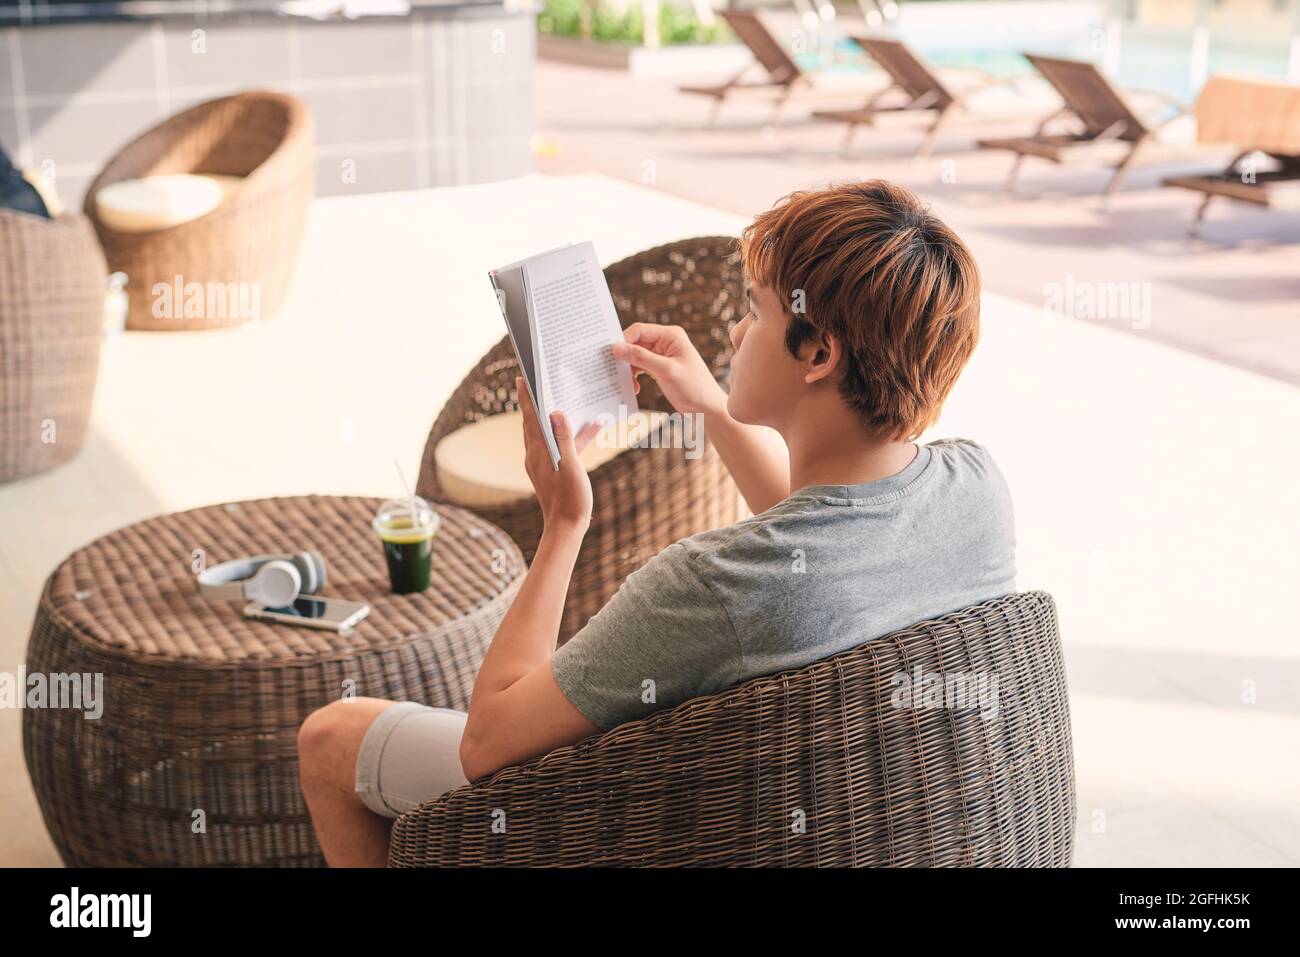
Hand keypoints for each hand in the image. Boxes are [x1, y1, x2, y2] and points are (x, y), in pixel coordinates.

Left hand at [517, 377, 600, 532]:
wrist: (566, 528)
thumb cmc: (570, 500)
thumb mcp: (571, 467)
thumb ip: (564, 439)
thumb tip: (557, 413)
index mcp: (537, 453)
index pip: (529, 418)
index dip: (525, 397)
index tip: (521, 378)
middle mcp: (536, 455)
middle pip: (533, 422)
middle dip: (535, 401)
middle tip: (536, 381)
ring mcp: (543, 463)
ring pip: (548, 432)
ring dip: (556, 417)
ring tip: (566, 399)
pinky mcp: (553, 470)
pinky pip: (561, 446)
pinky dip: (571, 436)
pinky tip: (591, 429)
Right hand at [611, 323, 726, 415]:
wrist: (706, 408)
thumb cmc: (693, 387)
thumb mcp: (665, 370)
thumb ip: (641, 358)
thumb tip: (616, 347)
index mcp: (670, 335)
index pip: (639, 330)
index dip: (623, 340)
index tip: (611, 355)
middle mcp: (665, 341)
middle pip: (635, 343)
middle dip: (625, 357)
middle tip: (615, 371)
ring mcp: (661, 355)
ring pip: (635, 356)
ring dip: (629, 369)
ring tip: (629, 383)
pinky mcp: (659, 367)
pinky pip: (639, 366)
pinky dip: (634, 376)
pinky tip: (635, 387)